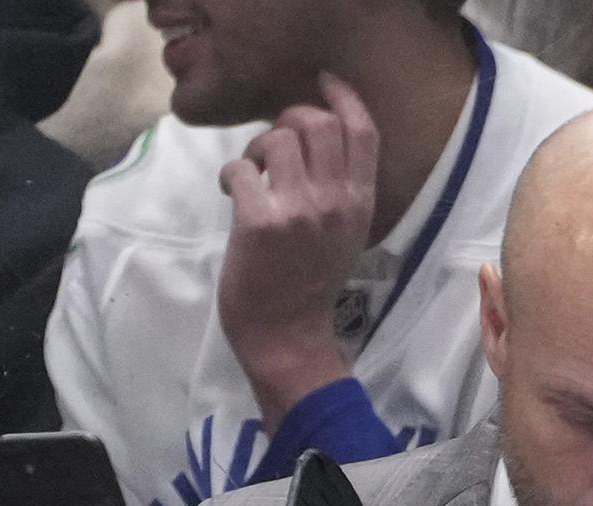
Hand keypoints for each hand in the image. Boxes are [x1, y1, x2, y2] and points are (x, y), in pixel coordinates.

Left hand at [217, 74, 378, 423]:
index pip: (362, 130)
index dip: (342, 95)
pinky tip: (231, 193)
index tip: (323, 82)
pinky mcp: (261, 223)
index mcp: (360, 203)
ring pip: (276, 137)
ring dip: (256, 147)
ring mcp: (299, 212)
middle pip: (316, 121)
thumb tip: (315, 136)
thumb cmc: (310, 284)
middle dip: (287, 120)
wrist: (287, 336)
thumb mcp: (345, 234)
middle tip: (274, 147)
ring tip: (253, 174)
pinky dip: (230, 174)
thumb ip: (340, 188)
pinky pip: (240, 168)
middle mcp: (336, 202)